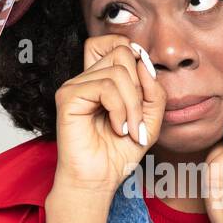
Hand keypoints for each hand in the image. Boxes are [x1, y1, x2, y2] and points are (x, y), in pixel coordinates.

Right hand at [52, 34, 165, 197]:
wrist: (99, 180)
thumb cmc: (119, 153)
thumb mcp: (150, 119)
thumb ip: (154, 90)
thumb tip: (144, 63)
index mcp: (102, 78)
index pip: (117, 42)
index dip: (137, 57)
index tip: (146, 91)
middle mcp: (86, 77)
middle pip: (122, 51)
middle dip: (141, 86)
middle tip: (138, 118)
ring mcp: (75, 86)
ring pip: (118, 71)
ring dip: (133, 104)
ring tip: (130, 129)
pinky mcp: (68, 97)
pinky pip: (105, 87)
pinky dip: (120, 109)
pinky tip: (118, 128)